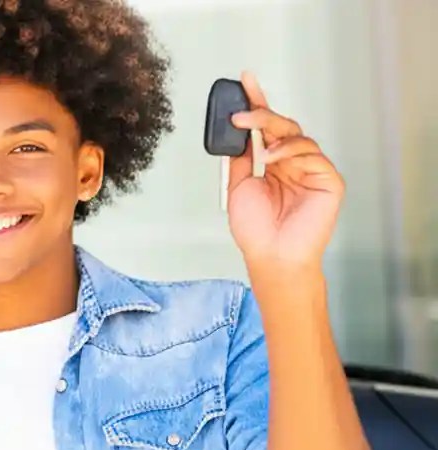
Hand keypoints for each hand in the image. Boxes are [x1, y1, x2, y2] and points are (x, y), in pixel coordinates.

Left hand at [227, 71, 344, 272]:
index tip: (244, 80)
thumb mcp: (238, 186)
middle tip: (242, 111)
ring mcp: (312, 170)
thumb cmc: (255, 230)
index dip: (256, 102)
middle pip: (282, 126)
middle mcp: (294, 163)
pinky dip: (292, 153)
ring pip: (297, 136)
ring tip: (258, 149)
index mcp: (273, 164)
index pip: (266, 127)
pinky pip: (313, 156)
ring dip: (274, 135)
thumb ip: (239, 158)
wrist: (270, 256)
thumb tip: (235, 132)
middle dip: (261, 114)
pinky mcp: (329, 180)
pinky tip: (273, 160)